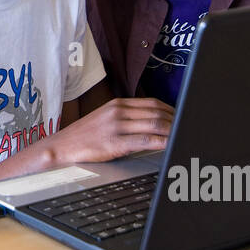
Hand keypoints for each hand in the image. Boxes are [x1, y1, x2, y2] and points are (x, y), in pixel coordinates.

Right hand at [51, 98, 173, 164]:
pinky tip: (169, 145)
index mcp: (117, 104)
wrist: (62, 146)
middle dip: (175, 120)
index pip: (152, 103)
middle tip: (187, 127)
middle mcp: (118, 111)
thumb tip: (150, 124)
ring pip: (154, 124)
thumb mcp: (105, 119)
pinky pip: (145, 140)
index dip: (171, 110)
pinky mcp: (114, 142)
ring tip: (182, 136)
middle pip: (156, 112)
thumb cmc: (84, 136)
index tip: (181, 117)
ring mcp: (116, 126)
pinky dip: (161, 142)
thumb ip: (126, 118)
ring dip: (172, 131)